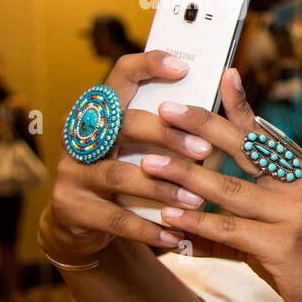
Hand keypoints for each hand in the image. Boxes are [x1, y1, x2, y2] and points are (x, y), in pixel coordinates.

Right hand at [42, 51, 214, 261]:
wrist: (85, 223)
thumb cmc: (132, 173)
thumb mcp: (148, 146)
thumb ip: (176, 124)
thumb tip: (229, 89)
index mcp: (104, 111)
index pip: (120, 76)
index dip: (148, 66)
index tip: (184, 68)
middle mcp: (82, 135)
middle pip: (123, 124)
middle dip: (167, 136)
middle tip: (205, 151)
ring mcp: (72, 171)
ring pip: (118, 174)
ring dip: (162, 187)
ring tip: (197, 199)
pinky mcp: (71, 207)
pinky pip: (114, 218)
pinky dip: (148, 227)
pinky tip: (176, 235)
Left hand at [138, 68, 301, 301]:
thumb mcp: (284, 222)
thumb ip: (241, 211)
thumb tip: (185, 208)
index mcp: (300, 175)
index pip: (265, 134)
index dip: (242, 105)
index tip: (222, 74)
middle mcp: (299, 187)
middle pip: (245, 149)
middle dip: (202, 127)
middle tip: (165, 111)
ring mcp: (293, 215)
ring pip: (229, 189)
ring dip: (185, 175)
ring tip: (149, 163)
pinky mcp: (282, 246)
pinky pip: (229, 230)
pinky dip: (196, 222)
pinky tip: (169, 217)